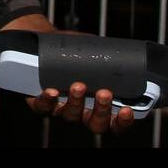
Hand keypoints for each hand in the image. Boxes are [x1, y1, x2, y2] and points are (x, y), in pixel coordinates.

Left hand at [0, 15, 135, 134]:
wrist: (48, 43)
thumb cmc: (75, 52)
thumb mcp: (96, 56)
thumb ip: (110, 60)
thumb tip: (126, 55)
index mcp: (99, 105)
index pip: (115, 123)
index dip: (122, 122)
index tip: (126, 110)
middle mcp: (81, 112)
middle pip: (95, 124)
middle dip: (101, 111)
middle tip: (104, 94)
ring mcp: (61, 109)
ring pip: (70, 115)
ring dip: (76, 102)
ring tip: (78, 85)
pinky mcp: (40, 103)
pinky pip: (43, 107)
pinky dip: (48, 100)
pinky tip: (52, 91)